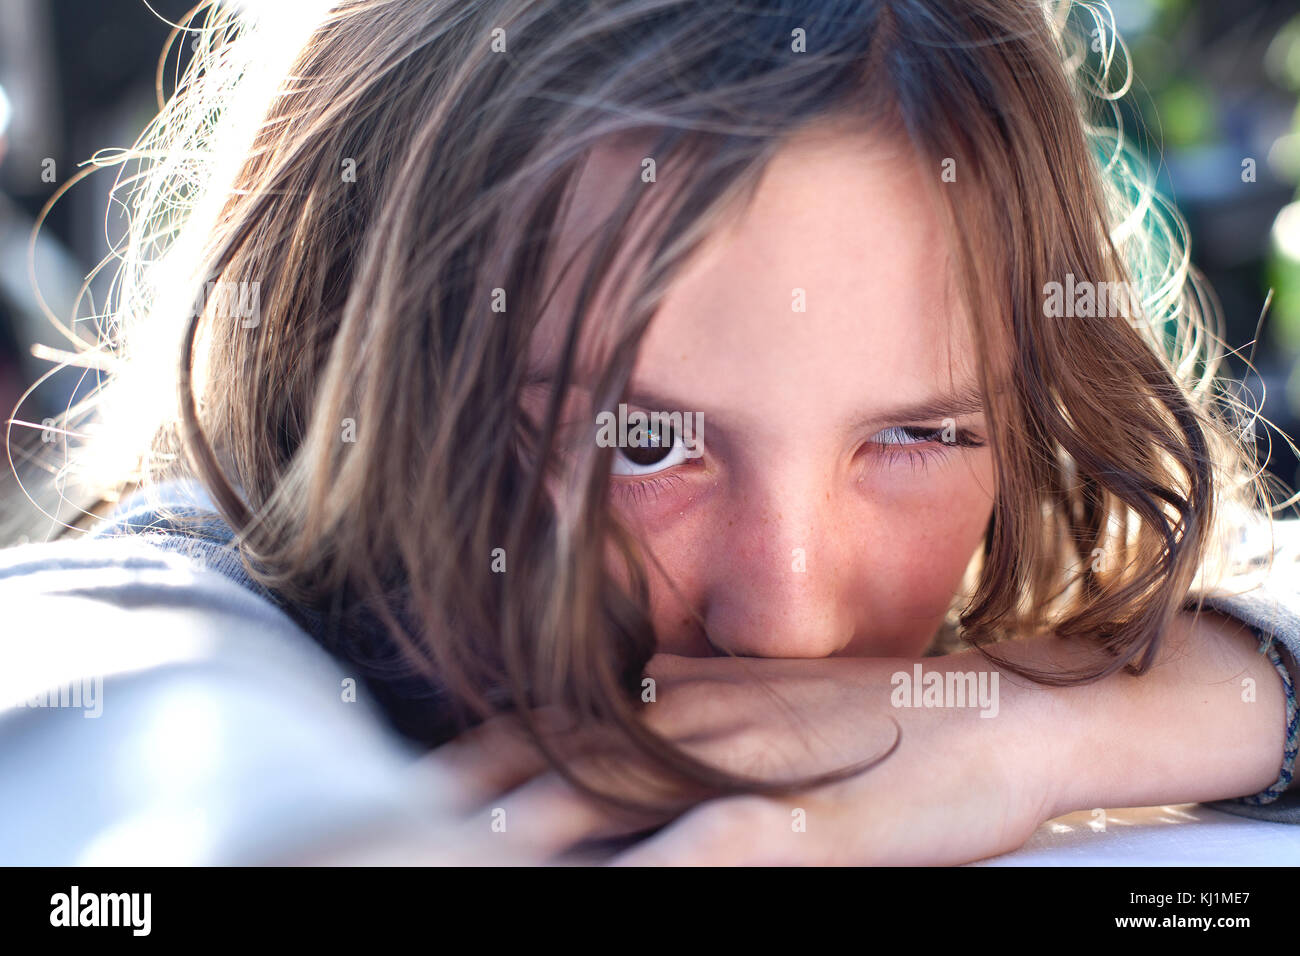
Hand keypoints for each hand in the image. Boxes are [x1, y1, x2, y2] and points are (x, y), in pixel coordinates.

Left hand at [377, 652, 1063, 864]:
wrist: (1010, 712)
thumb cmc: (890, 720)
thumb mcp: (779, 703)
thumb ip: (700, 708)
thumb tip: (633, 710)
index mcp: (698, 702)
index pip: (566, 725)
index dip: (489, 756)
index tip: (427, 781)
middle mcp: (708, 725)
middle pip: (568, 761)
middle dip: (483, 798)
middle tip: (404, 827)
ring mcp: (756, 770)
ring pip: (622, 795)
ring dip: (540, 826)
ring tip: (464, 850)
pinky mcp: (814, 824)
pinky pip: (721, 846)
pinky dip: (662, 866)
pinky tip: (622, 885)